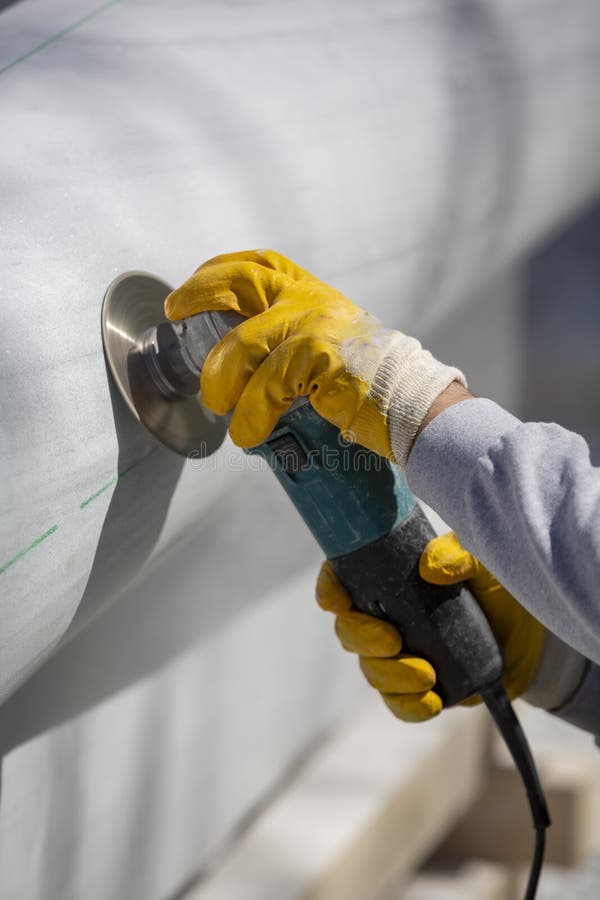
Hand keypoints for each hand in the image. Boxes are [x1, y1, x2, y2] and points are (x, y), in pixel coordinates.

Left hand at [165, 249, 464, 464]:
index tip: (190, 287)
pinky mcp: (321, 359)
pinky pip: (267, 386)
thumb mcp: (329, 342)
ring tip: (218, 404)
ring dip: (221, 379)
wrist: (410, 403)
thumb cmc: (367, 382)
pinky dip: (250, 415)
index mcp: (312, 294)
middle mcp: (312, 302)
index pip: (260, 264)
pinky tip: (248, 432)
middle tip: (175, 312)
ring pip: (243, 345)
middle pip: (243, 281)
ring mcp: (316, 327)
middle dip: (200, 293)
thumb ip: (291, 337)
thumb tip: (238, 357)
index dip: (218, 270)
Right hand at [317, 532, 546, 722]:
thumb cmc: (494, 587)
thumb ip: (458, 555)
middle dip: (362, 638)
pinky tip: (431, 702)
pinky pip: (399, 705)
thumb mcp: (481, 562)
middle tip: (393, 642)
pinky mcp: (416, 689)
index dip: (330, 589)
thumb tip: (431, 568)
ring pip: (371, 670)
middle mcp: (382, 617)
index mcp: (385, 578)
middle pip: (348, 631)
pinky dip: (409, 706)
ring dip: (390, 676)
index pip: (341, 579)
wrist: (526, 635)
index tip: (337, 602)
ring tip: (427, 675)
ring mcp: (396, 656)